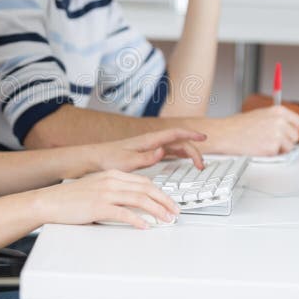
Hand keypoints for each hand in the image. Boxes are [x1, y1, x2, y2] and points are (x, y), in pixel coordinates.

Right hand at [34, 170, 179, 228]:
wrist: (49, 201)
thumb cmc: (70, 198)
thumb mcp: (96, 187)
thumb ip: (114, 191)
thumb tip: (134, 204)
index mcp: (112, 174)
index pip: (144, 181)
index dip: (160, 192)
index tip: (169, 202)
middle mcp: (111, 181)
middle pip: (146, 189)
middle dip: (164, 201)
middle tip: (174, 212)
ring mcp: (105, 193)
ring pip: (139, 200)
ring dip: (156, 210)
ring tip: (166, 219)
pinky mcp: (98, 207)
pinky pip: (124, 213)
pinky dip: (137, 220)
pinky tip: (145, 226)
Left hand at [89, 128, 205, 172]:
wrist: (95, 159)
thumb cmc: (109, 159)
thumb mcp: (127, 161)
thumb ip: (146, 157)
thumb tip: (163, 151)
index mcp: (148, 140)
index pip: (174, 133)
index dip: (190, 134)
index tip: (203, 137)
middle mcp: (151, 141)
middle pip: (179, 142)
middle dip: (193, 150)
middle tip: (201, 165)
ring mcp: (150, 146)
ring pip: (175, 146)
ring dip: (188, 153)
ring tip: (198, 165)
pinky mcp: (148, 152)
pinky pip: (169, 151)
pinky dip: (180, 155)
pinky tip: (184, 161)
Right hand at [214, 106, 298, 155]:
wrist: (226, 133)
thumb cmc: (238, 125)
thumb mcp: (261, 114)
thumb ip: (276, 119)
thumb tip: (287, 128)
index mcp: (278, 111)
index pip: (297, 121)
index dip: (292, 129)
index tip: (287, 133)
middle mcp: (280, 121)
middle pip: (295, 135)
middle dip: (286, 140)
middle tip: (273, 141)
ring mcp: (277, 134)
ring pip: (290, 147)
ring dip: (280, 149)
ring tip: (265, 144)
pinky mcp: (273, 147)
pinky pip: (279, 154)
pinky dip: (271, 154)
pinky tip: (260, 148)